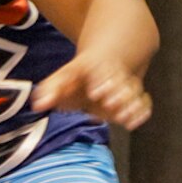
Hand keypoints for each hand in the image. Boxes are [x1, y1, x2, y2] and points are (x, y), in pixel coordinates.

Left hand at [30, 53, 151, 129]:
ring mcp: (125, 85)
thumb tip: (38, 105)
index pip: (99, 72)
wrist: (105, 62)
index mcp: (95, 67)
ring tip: (126, 118)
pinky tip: (137, 120)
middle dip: (115, 92)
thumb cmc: (79, 77)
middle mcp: (113, 75)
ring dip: (129, 103)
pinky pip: (142, 100)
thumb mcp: (63, 77)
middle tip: (110, 102)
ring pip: (132, 91)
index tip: (94, 92)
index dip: (99, 81)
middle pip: (118, 81)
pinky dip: (142, 109)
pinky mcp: (134, 97)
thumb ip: (50, 90)